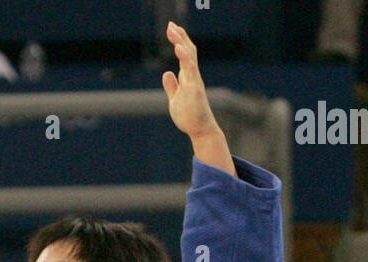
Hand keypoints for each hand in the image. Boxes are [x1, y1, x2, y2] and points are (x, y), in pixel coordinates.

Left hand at [161, 21, 217, 141]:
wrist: (200, 131)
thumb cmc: (190, 116)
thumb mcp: (175, 99)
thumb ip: (172, 86)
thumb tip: (167, 74)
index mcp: (188, 77)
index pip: (185, 54)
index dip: (179, 41)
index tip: (172, 29)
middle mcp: (193, 76)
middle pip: (187, 51)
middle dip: (179, 37)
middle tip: (170, 24)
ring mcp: (195, 81)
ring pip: (189, 57)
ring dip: (181, 42)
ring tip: (173, 30)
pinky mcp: (195, 89)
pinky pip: (190, 70)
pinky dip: (185, 58)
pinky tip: (178, 48)